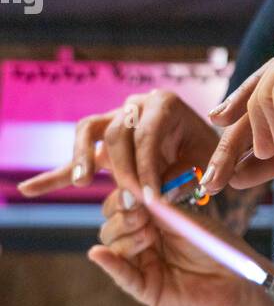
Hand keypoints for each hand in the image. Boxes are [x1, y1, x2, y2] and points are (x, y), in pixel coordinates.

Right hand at [18, 90, 218, 198]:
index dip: (146, 169)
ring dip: (80, 157)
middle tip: (129, 201)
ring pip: (88, 130)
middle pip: (115, 132)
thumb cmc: (210, 155)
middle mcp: (136, 105)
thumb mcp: (212, 163)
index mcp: (164, 104)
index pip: (145, 135)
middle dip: (120, 170)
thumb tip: (186, 190)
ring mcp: (115, 118)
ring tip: (81, 183)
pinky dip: (56, 173)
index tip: (150, 201)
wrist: (205, 147)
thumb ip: (203, 175)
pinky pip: (76, 153)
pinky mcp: (102, 140)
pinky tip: (28, 191)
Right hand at [87, 184, 253, 305]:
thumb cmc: (216, 244)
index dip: (122, 198)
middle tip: (141, 215)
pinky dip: (110, 264)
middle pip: (111, 225)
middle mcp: (142, 243)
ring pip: (113, 247)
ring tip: (148, 235)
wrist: (238, 276)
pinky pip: (123, 277)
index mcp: (151, 222)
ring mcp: (143, 266)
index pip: (121, 205)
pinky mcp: (147, 290)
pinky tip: (99, 254)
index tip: (132, 193)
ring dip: (125, 236)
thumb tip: (128, 186)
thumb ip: (157, 206)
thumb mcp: (184, 219)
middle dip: (122, 216)